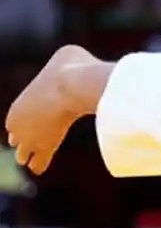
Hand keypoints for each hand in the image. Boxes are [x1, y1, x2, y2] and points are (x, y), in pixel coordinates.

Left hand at [5, 45, 103, 174]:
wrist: (72, 83)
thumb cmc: (70, 67)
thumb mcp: (65, 58)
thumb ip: (66, 66)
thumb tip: (77, 63)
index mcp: (18, 104)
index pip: (16, 120)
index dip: (25, 124)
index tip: (33, 125)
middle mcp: (18, 123)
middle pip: (16, 138)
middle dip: (23, 141)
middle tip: (27, 147)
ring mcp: (31, 136)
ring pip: (23, 152)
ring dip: (28, 155)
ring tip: (31, 161)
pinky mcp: (48, 145)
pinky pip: (40, 161)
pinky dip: (40, 163)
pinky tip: (38, 169)